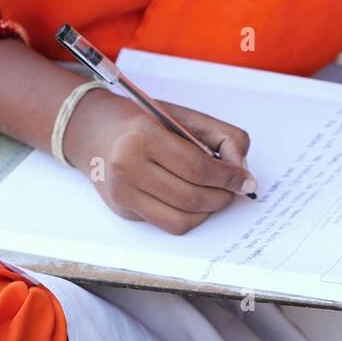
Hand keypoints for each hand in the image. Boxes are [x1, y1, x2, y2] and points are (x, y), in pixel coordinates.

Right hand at [66, 91, 254, 234]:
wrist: (95, 131)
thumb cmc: (144, 120)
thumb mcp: (183, 115)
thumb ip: (220, 136)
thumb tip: (242, 170)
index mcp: (142, 136)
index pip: (196, 167)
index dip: (228, 177)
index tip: (246, 180)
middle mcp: (127, 167)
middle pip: (190, 196)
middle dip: (222, 196)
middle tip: (236, 188)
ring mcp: (122, 193)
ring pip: (181, 219)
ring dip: (209, 211)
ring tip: (218, 195)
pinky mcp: (124, 210)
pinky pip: (167, 225)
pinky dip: (190, 216)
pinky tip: (196, 201)